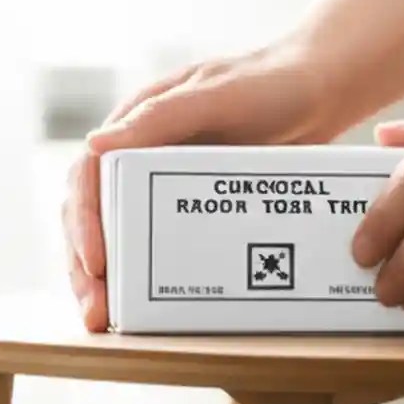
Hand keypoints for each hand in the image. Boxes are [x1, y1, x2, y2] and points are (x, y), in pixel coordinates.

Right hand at [64, 43, 346, 330]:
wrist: (319, 91)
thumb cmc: (267, 81)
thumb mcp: (215, 95)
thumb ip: (160, 117)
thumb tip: (94, 144)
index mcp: (135, 124)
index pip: (88, 177)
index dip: (84, 223)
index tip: (95, 263)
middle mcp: (141, 155)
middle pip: (94, 215)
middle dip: (86, 266)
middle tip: (95, 313)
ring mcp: (167, 182)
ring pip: (121, 234)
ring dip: (110, 279)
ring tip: (107, 321)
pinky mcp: (195, 204)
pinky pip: (164, 241)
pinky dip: (150, 273)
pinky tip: (149, 308)